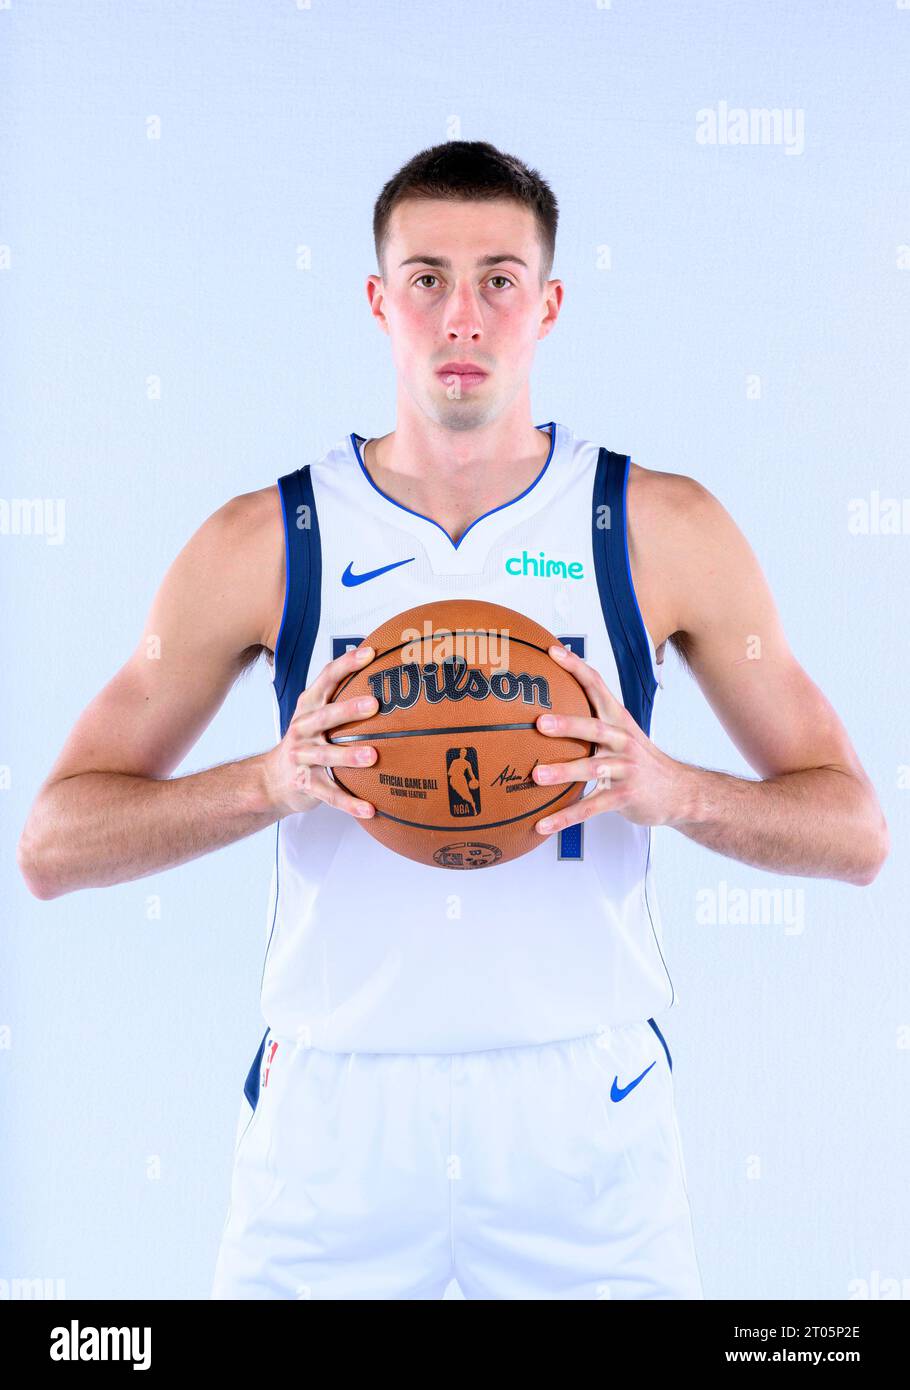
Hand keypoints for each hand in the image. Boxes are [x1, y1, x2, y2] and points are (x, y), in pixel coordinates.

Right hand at [262, 644, 378, 819]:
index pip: (327, 679)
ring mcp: (302, 757)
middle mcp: (303, 729)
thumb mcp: (316, 716)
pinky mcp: (306, 784)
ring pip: (327, 755)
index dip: (347, 664)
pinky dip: (350, 802)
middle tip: (374, 703)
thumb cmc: (306, 742)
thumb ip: (341, 697)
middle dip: (349, 709)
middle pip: (325, 716)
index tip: (371, 654)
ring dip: (349, 756)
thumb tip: (383, 674)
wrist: (272, 779)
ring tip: (373, 756)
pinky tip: (370, 808)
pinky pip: (330, 794)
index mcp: (309, 707)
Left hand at [532, 643, 690, 833]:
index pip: (597, 686)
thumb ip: (593, 721)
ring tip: (536, 776)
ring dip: (564, 773)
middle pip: (594, 728)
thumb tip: (552, 707)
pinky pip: (591, 808)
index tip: (552, 651)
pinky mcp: (625, 797)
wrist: (680, 792)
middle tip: (540, 722)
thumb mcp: (622, 734)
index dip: (575, 667)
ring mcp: (625, 769)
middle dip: (568, 725)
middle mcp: (622, 741)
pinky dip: (565, 817)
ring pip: (593, 769)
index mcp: (619, 721)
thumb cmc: (640, 761)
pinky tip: (543, 824)